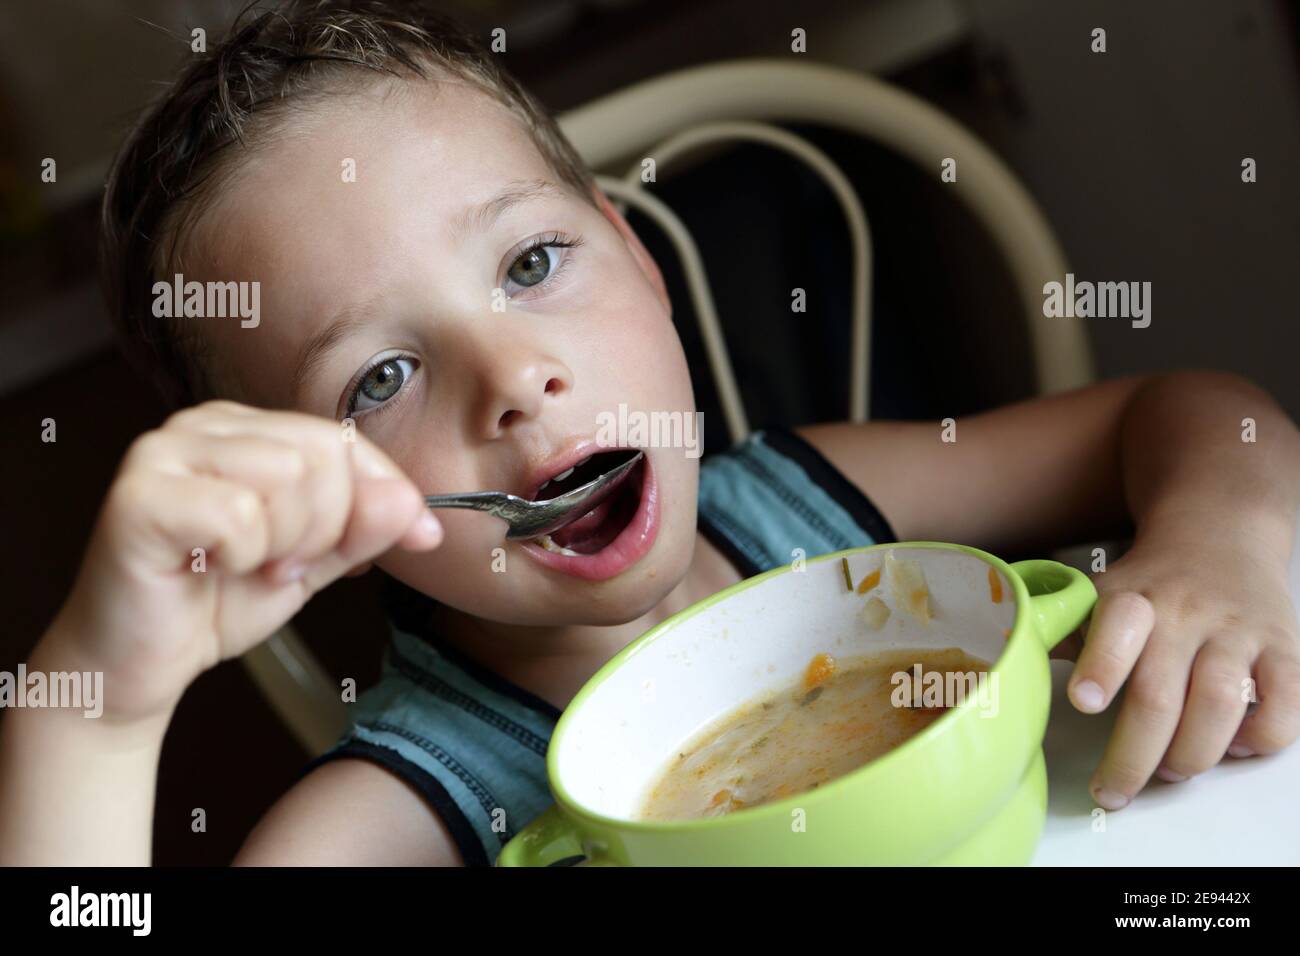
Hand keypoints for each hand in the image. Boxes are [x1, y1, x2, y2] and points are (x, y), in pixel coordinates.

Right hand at [49, 400, 443, 722]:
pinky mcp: (139, 495)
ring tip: (245, 567)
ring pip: (288, 475)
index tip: (419, 538)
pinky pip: (240, 514)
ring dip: (283, 543)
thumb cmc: (217, 603)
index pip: (343, 438)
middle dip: (325, 528)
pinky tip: (208, 568)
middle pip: (322, 453)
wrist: (136, 666)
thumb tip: (415, 506)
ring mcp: (162, 451)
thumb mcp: (314, 561)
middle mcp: (201, 424)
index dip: (387, 492)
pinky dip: (242, 556)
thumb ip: (363, 528)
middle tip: (280, 567)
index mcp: (245, 429)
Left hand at [1063, 520, 1299, 808]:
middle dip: (1133, 757)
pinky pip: (1284, 705)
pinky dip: (1259, 739)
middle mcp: (1187, 615)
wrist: (1220, 532)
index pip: (1118, 628)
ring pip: (1219, 706)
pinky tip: (1233, 748)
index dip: (1101, 668)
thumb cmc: (1151, 581)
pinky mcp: (1282, 650)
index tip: (1083, 703)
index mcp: (1133, 599)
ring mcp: (1238, 633)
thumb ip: (1065, 633)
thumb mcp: (1100, 592)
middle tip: (1112, 791)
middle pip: (1160, 695)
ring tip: (1169, 772)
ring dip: (1191, 755)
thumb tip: (1015, 671)